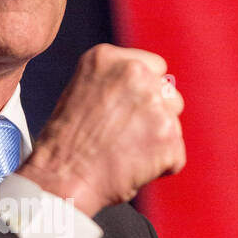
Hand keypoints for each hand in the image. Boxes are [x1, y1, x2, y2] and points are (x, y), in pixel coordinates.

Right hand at [16, 43, 185, 216]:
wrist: (60, 179)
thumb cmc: (64, 145)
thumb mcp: (81, 93)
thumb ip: (114, 84)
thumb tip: (149, 90)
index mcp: (107, 58)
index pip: (154, 67)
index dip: (144, 94)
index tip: (129, 114)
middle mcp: (133, 73)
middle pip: (168, 94)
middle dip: (154, 117)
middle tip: (125, 138)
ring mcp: (153, 103)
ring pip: (174, 124)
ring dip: (157, 141)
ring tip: (125, 154)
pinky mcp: (167, 135)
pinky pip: (176, 155)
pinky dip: (159, 168)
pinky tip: (132, 170)